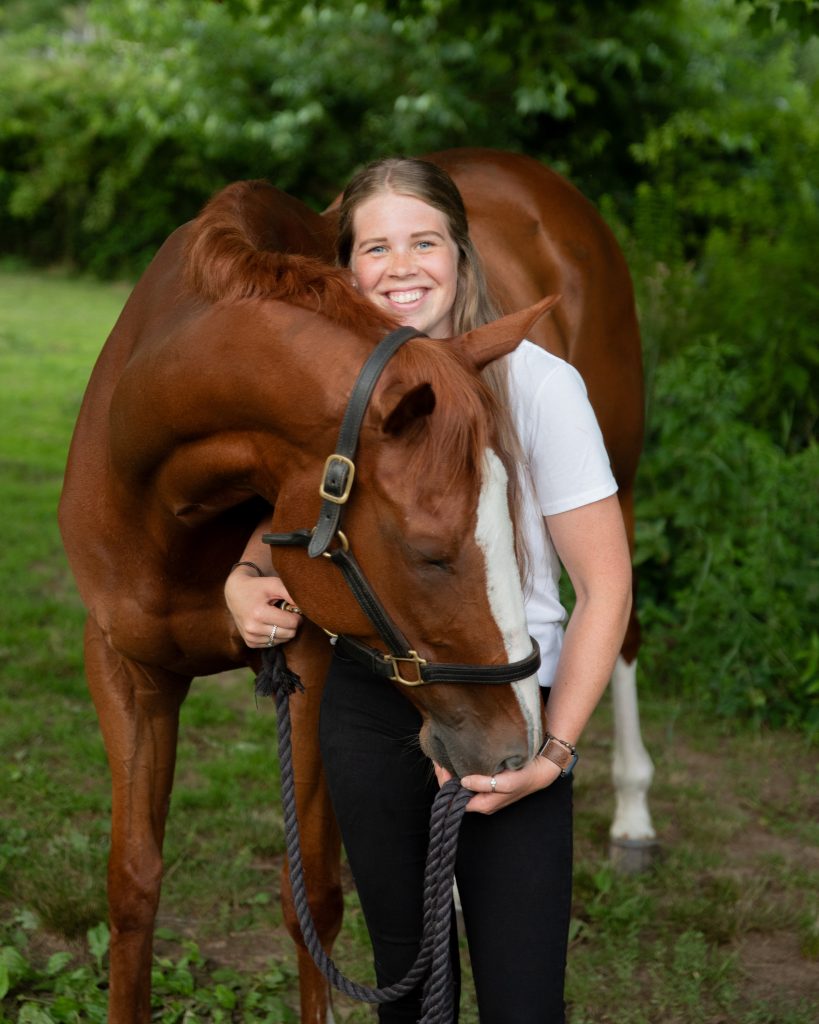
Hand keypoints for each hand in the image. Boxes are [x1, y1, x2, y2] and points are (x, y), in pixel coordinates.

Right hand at [224, 568, 301, 647]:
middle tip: (285, 612)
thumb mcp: (274, 584)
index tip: (292, 608)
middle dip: (292, 624)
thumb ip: (290, 594)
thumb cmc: (258, 587)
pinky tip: (269, 623)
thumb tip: (304, 608)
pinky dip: (275, 635)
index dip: (297, 616)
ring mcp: (250, 637)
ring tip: (276, 616)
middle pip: (289, 634)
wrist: (235, 593)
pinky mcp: (250, 643)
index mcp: (259, 614)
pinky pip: (273, 643)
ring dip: (284, 629)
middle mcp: (253, 628)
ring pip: (282, 640)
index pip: (291, 623)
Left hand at [435, 757, 561, 814]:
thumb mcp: (506, 782)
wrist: (540, 770)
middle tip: (438, 759)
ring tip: (443, 757)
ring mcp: (483, 792)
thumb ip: (484, 784)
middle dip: (444, 777)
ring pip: (460, 784)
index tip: (440, 766)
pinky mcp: (486, 782)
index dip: (445, 783)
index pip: (455, 799)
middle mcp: (480, 800)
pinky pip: (467, 778)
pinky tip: (455, 759)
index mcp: (483, 805)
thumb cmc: (524, 778)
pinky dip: (459, 769)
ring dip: (451, 772)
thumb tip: (463, 781)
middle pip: (455, 792)